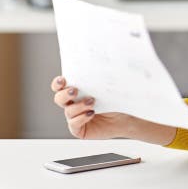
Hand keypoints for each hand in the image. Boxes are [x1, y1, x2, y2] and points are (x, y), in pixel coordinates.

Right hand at [50, 76, 176, 144]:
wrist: (129, 117)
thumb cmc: (119, 99)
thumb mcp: (110, 85)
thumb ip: (102, 76)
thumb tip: (103, 59)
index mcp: (77, 90)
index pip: (60, 86)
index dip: (58, 83)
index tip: (63, 79)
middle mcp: (73, 103)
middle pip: (59, 98)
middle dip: (65, 94)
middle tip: (75, 90)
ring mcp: (75, 117)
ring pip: (68, 111)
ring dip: (78, 106)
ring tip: (92, 102)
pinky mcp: (80, 129)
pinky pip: (73, 124)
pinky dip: (80, 118)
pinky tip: (90, 114)